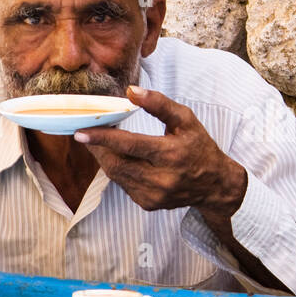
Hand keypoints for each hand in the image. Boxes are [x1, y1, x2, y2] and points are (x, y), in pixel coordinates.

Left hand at [73, 85, 245, 219]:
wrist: (214, 185)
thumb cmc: (199, 146)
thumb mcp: (185, 120)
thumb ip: (158, 104)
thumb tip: (130, 92)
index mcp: (172, 155)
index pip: (131, 145)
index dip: (103, 138)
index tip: (81, 132)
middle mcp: (163, 179)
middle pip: (117, 163)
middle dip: (98, 148)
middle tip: (87, 134)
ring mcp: (154, 195)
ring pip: (117, 176)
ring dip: (105, 158)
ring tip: (100, 143)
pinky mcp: (149, 204)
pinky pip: (124, 185)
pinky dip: (118, 170)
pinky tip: (121, 159)